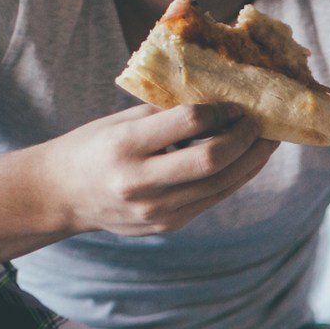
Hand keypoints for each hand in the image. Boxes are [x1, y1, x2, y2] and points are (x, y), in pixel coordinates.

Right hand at [37, 103, 277, 237]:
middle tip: (262, 123)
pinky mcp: (169, 225)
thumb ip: (166, 116)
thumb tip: (218, 104)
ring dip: (250, 161)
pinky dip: (234, 178)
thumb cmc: (94, 147)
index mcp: (124, 145)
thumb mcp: (121, 122)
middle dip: (245, 139)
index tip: (236, 103)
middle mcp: (141, 182)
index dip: (220, 112)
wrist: (63, 195)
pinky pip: (212, 199)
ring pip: (221, 185)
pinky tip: (246, 162)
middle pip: (212, 160)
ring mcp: (157, 210)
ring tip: (266, 142)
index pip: (187, 123)